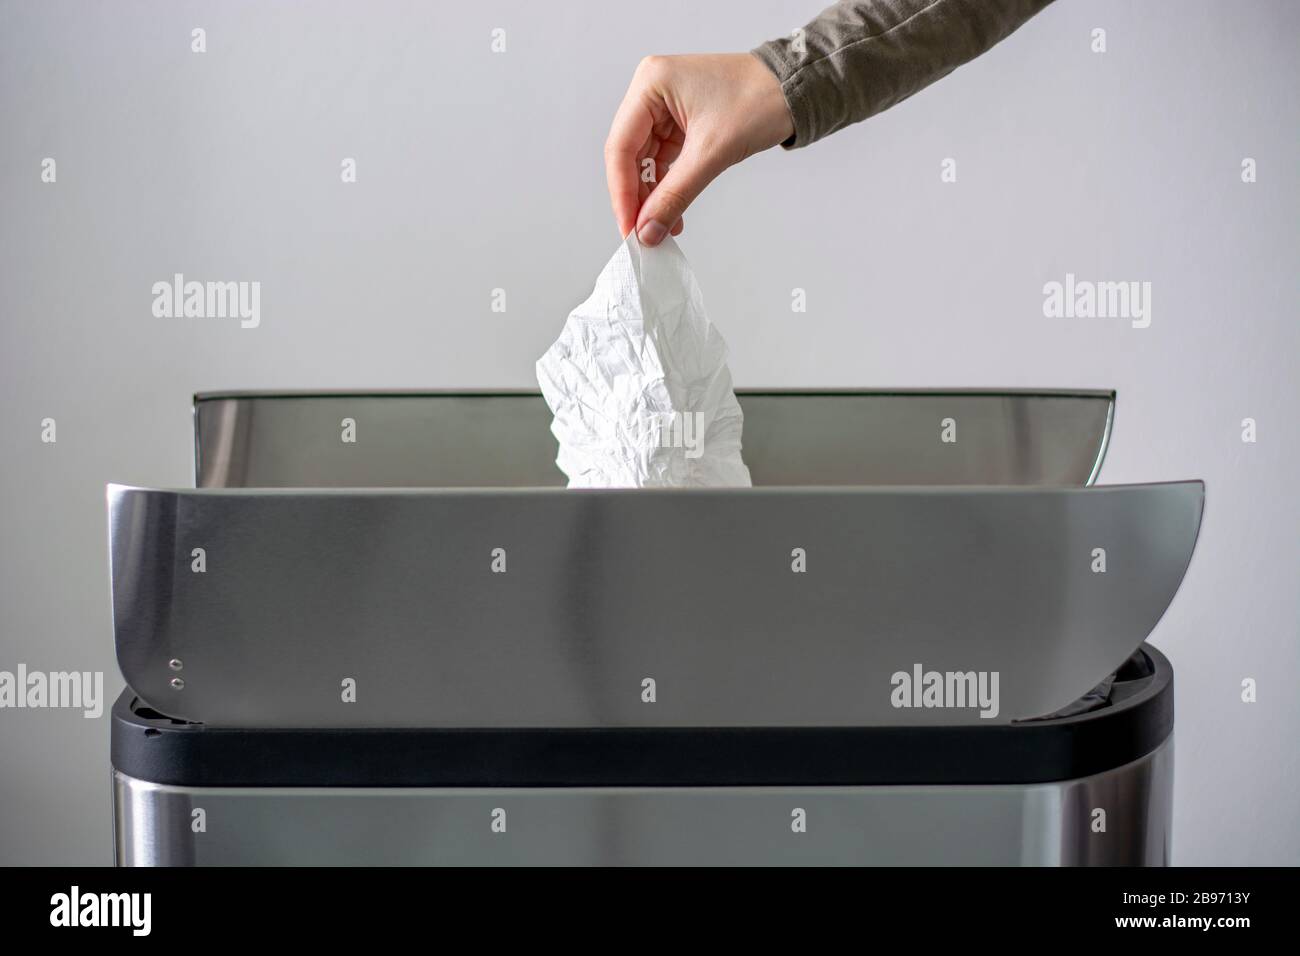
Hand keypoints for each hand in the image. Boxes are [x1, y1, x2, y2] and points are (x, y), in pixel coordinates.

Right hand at [604, 53, 794, 245]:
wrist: (794, 89)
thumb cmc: (760, 101)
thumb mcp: (712, 153)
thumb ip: (675, 195)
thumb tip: (647, 231)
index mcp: (651, 83)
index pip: (620, 146)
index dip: (621, 193)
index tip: (628, 228)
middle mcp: (651, 90)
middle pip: (628, 155)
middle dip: (636, 197)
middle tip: (643, 233)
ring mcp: (664, 105)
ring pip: (644, 161)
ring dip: (652, 196)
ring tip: (662, 227)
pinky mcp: (678, 120)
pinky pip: (663, 159)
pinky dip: (667, 186)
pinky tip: (672, 211)